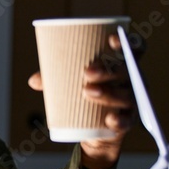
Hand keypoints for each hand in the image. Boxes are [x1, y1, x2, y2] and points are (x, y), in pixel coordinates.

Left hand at [28, 34, 141, 168]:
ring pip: (127, 95)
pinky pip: (127, 121)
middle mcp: (132, 81)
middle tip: (87, 72)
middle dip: (109, 69)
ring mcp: (132, 101)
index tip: (113, 40)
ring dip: (110, 93)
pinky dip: (120, 121)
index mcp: (121, 65)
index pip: (134, 49)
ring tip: (88, 91)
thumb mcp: (69, 84)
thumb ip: (53, 79)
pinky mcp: (127, 121)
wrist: (90, 128)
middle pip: (128, 71)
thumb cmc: (82, 94)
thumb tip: (33, 81)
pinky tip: (110, 120)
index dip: (130, 42)